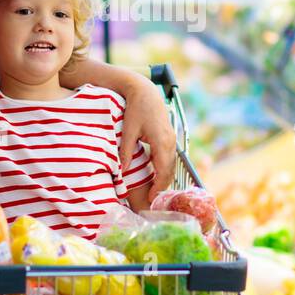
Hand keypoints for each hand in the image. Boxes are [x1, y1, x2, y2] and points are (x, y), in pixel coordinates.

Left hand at [120, 75, 176, 197]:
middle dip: (162, 187)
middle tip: (152, 202)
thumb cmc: (136, 109)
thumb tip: (121, 171)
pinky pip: (170, 158)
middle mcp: (170, 142)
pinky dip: (165, 169)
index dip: (158, 188)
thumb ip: (126, 151)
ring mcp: (172, 139)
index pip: (163, 172)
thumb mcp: (128, 131)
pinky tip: (156, 176)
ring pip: (171, 165)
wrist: (145, 91)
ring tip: (154, 193)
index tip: (150, 200)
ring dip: (164, 179)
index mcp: (161, 142)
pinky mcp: (170, 137)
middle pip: (170, 171)